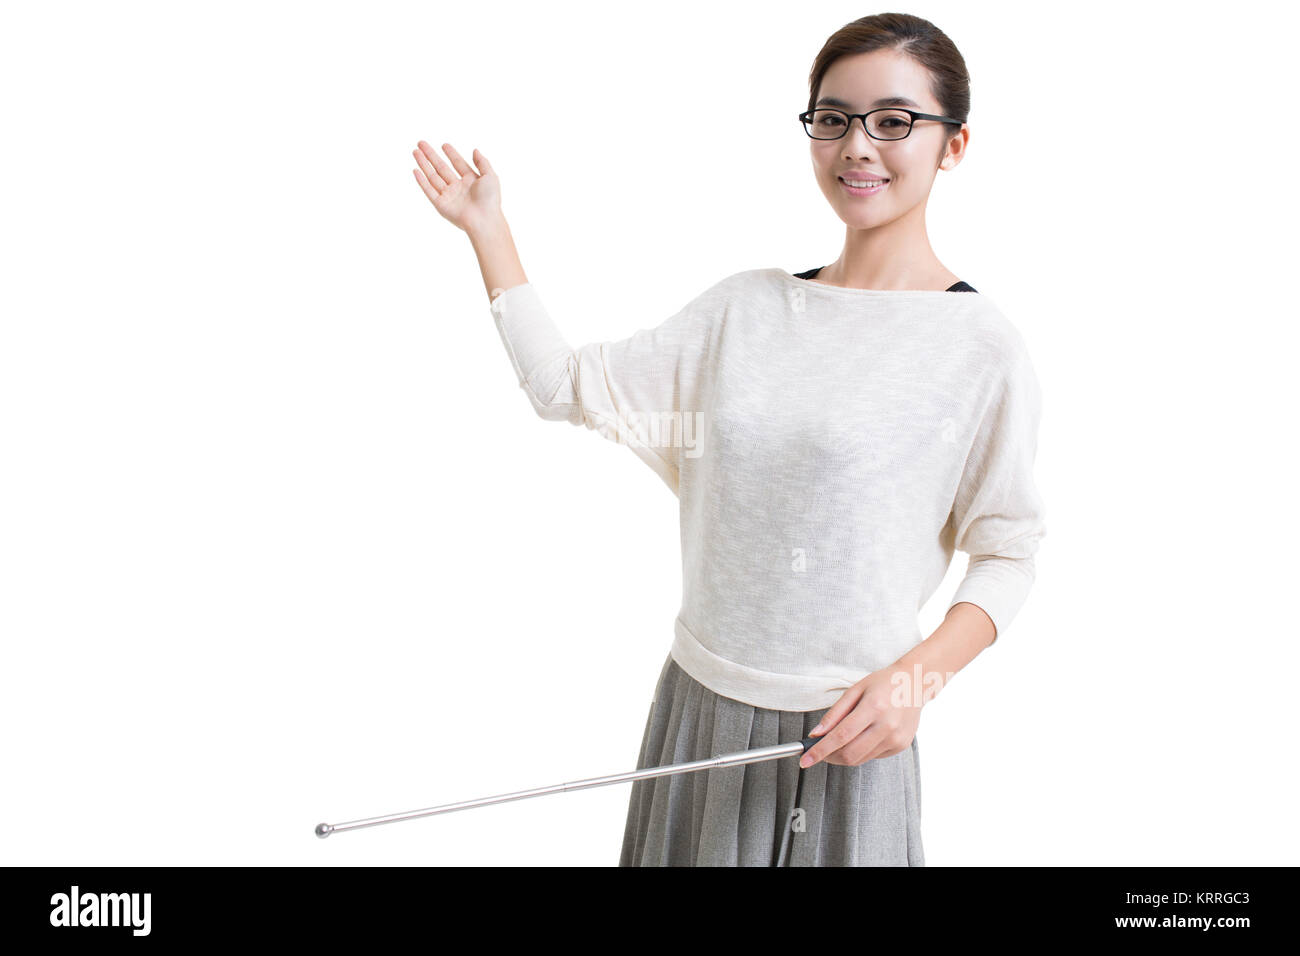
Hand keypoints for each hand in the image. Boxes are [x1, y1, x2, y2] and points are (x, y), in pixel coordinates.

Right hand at [412, 141, 501, 233]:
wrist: (484, 220)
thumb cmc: (490, 200)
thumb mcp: (490, 176)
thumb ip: (482, 162)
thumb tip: (474, 150)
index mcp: (471, 181)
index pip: (458, 163)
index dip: (451, 154)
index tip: (444, 145)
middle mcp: (458, 188)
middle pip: (441, 168)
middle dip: (431, 155)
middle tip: (421, 143)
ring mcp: (449, 196)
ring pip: (433, 176)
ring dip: (423, 164)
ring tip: (415, 151)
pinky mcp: (441, 205)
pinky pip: (429, 190)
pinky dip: (421, 181)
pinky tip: (415, 170)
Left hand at [799, 665, 921, 767]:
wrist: (915, 684)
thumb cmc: (882, 683)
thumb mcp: (855, 690)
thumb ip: (834, 713)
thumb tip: (816, 734)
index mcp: (874, 707)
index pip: (841, 736)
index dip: (820, 750)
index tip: (805, 759)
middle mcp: (887, 726)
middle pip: (850, 754)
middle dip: (829, 757)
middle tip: (818, 751)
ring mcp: (896, 738)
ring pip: (860, 759)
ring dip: (843, 755)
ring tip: (838, 742)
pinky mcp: (901, 746)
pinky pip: (872, 756)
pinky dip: (860, 751)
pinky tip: (861, 737)